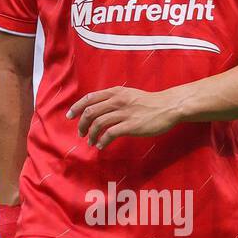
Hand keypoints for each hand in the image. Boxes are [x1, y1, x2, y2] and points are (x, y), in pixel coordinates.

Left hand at [67, 87, 183, 151]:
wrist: (168, 107)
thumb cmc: (149, 102)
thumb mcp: (129, 94)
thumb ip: (114, 99)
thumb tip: (99, 107)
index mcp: (115, 92)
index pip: (89, 98)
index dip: (76, 107)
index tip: (70, 116)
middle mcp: (117, 101)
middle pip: (90, 112)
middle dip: (82, 124)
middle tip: (81, 133)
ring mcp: (123, 113)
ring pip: (98, 124)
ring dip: (91, 135)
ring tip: (91, 142)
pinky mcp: (130, 126)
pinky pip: (110, 134)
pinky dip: (102, 141)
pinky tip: (102, 146)